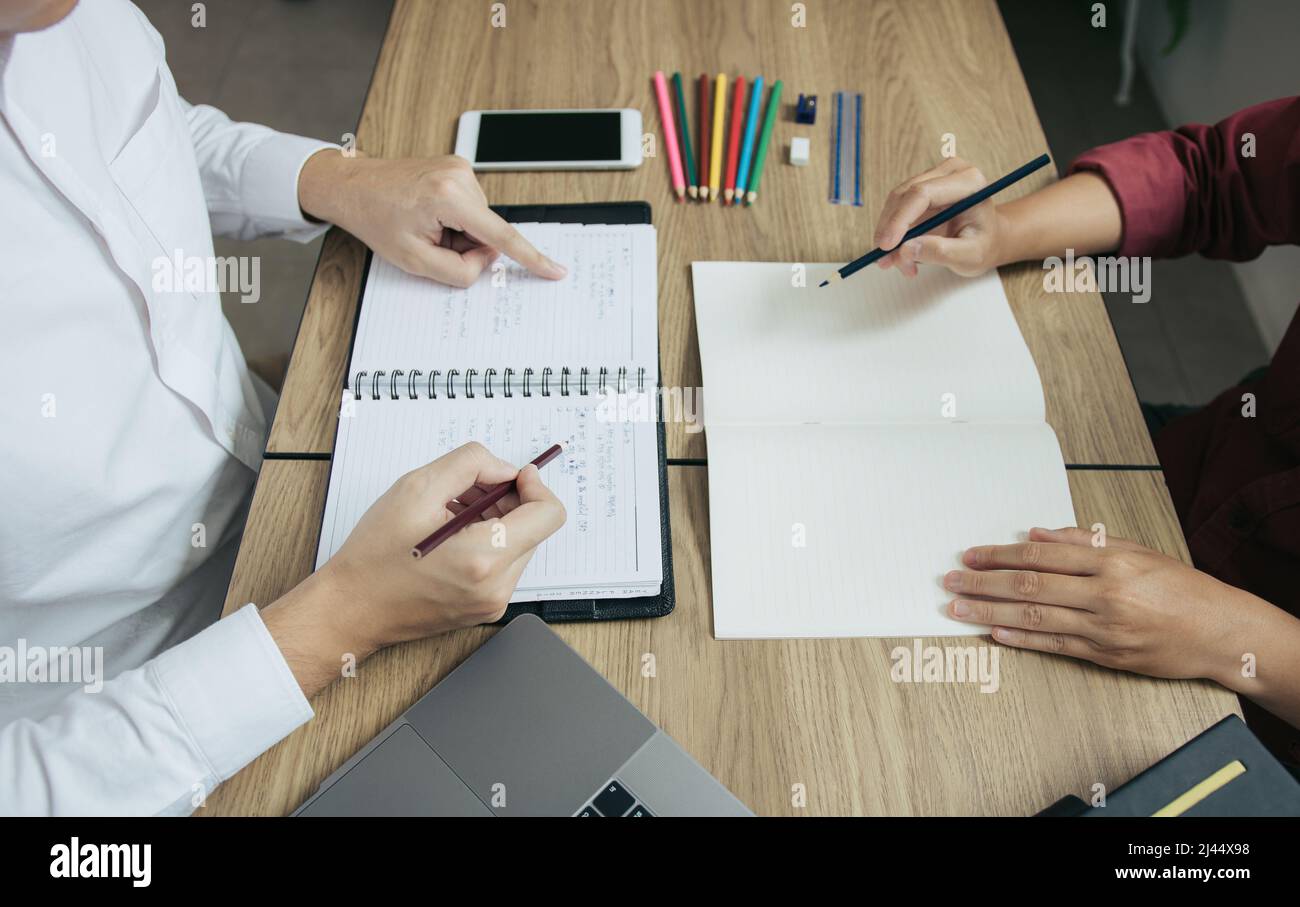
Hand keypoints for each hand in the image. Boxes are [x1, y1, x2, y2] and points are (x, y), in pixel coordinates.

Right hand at [262, 441, 565, 696]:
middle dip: (507, 500)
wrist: (351, 609)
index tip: (513, 475)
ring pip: (520, 544)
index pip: (548, 514)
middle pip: (534, 528)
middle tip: (464, 492)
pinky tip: (450, 537)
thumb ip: (471, 465)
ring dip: (495, 520)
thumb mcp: (417, 488)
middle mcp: (496, 587)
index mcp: (484, 557)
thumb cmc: (375, 555)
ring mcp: (493, 602)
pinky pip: (504, 565)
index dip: (535, 486)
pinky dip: (486, 542)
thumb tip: (506, 470)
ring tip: (450, 515)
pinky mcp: (485, 608)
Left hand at [297, 151, 566, 286]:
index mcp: (449, 197)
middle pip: (487, 232)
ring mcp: (460, 168)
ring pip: (479, 222)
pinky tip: (429, 215)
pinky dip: (455, 220)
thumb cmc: (376, 218)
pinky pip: (470, 208)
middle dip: (465, 246)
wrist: (354, 186)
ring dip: (458, 233)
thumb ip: (457, 271)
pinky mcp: (458, 168)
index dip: (531, 258)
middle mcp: (460, 175)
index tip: (554, 270)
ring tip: (425, 225)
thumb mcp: (414, 260)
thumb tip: (484, 262)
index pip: (501, 236)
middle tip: (429, 242)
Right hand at [873, 157, 1006, 276]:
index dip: (899, 219)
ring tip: (899, 264)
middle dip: (889, 230)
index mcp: (969, 182)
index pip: (922, 194)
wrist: (988, 239)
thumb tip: (906, 249)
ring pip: (895, 203)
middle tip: (885, 261)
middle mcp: (949, 172)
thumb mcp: (970, 256)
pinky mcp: (920, 189)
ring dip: (888, 235)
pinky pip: (895, 210)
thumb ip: (941, 252)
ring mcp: (933, 178)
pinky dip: (892, 234)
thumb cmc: (984, 245)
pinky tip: (901, 254)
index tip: (886, 246)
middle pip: (904, 196)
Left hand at [942, 526, 1271, 683]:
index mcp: (1108, 562)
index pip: (1039, 555)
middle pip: (1028, 585)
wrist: (1219, 631)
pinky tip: (995, 632)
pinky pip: (1054, 646)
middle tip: (951, 581)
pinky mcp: (1105, 655)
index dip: (998, 555)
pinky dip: (1021, 639)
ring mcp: (1102, 628)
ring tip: (958, 609)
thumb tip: (1036, 534)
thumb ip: (1083, 542)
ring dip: (990, 611)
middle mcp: (1103, 594)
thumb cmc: (1180, 588)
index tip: (970, 556)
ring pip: (1034, 617)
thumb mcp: (1135, 550)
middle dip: (982, 583)